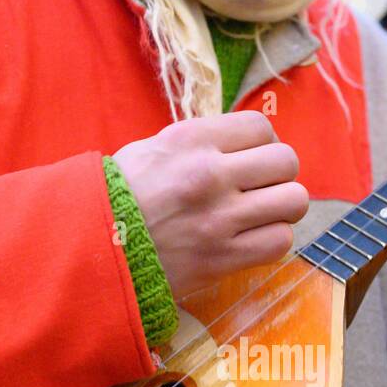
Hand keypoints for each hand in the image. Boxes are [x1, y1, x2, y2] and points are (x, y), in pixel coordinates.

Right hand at [113, 111, 309, 297]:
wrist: (93, 250)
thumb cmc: (119, 198)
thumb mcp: (152, 150)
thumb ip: (200, 143)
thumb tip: (243, 145)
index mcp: (191, 140)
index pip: (261, 127)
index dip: (263, 144)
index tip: (250, 160)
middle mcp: (209, 174)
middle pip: (287, 162)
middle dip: (277, 176)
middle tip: (259, 190)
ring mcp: (220, 219)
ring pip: (293, 201)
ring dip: (281, 209)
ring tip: (260, 216)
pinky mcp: (223, 259)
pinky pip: (279, 242)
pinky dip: (271, 241)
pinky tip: (250, 241)